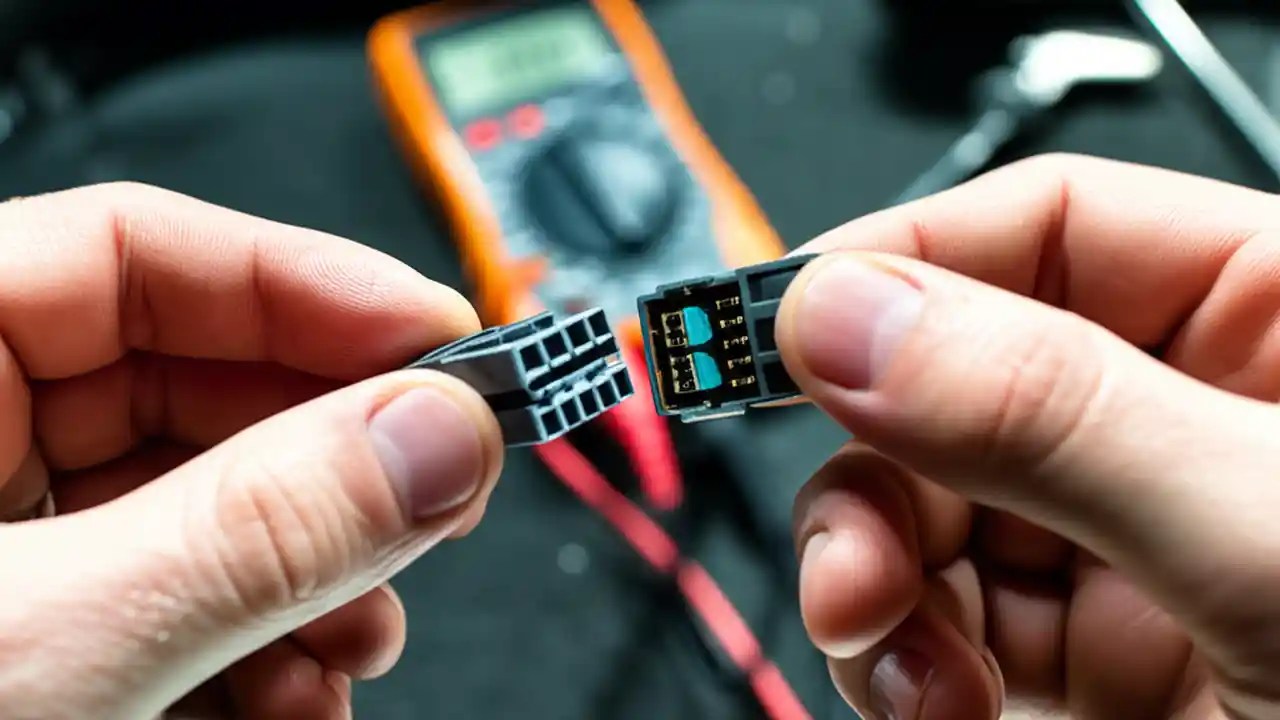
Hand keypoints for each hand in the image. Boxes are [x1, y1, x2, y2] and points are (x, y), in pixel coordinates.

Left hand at [0, 184, 503, 719]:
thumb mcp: (56, 642)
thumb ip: (255, 529)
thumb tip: (434, 434)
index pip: (135, 251)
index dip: (310, 283)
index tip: (443, 342)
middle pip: (197, 386)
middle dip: (336, 462)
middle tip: (442, 490)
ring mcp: (3, 544)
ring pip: (208, 505)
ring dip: (317, 574)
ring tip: (362, 635)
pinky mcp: (41, 630)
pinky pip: (179, 597)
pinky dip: (261, 644)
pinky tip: (296, 692)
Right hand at [777, 155, 1279, 719]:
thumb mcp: (1269, 542)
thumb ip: (1056, 414)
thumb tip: (852, 317)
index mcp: (1278, 329)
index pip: (1048, 231)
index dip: (902, 264)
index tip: (783, 324)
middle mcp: (1188, 435)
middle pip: (952, 385)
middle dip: (873, 465)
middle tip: (846, 539)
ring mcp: (1129, 558)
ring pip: (925, 513)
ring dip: (875, 577)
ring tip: (887, 643)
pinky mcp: (1088, 673)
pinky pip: (941, 629)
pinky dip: (904, 665)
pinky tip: (934, 700)